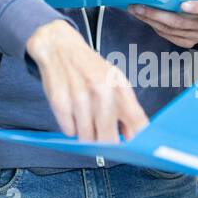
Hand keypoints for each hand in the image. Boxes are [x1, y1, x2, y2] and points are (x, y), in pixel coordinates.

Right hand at [25, 20, 148, 142]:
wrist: (59, 45)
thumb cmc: (89, 67)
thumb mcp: (113, 82)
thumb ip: (126, 110)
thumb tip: (132, 138)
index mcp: (120, 87)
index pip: (137, 123)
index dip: (138, 143)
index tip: (134, 151)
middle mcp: (102, 91)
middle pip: (109, 138)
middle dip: (106, 143)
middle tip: (101, 139)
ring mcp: (80, 96)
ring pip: (87, 137)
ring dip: (85, 135)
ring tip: (83, 120)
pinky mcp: (60, 101)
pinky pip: (68, 130)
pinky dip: (70, 127)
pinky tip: (71, 113)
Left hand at [128, 0, 197, 47]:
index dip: (196, 7)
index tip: (182, 4)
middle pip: (179, 22)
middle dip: (156, 14)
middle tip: (138, 6)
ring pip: (170, 30)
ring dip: (150, 20)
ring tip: (135, 10)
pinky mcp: (188, 43)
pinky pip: (168, 36)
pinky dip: (154, 26)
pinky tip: (144, 18)